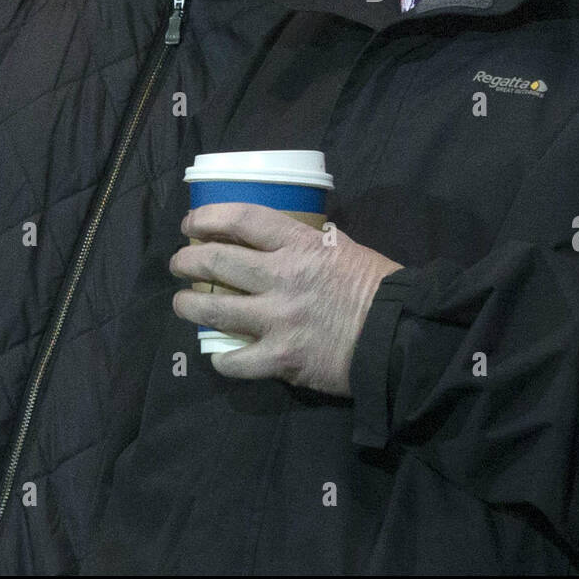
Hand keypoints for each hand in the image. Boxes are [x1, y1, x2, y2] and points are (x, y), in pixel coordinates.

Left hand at [171, 203, 403, 396]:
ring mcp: (277, 319)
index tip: (192, 222)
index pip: (241, 219)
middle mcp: (281, 277)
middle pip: (217, 261)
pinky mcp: (281, 358)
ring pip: (214, 310)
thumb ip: (307, 241)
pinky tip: (218, 355)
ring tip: (182, 304)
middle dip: (188, 260)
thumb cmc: (376, 286)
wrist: (399, 335)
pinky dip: (221, 358)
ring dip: (189, 305)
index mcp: (299, 244)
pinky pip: (235, 361)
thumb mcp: (341, 246)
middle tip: (179, 263)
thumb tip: (280, 238)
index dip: (208, 217)